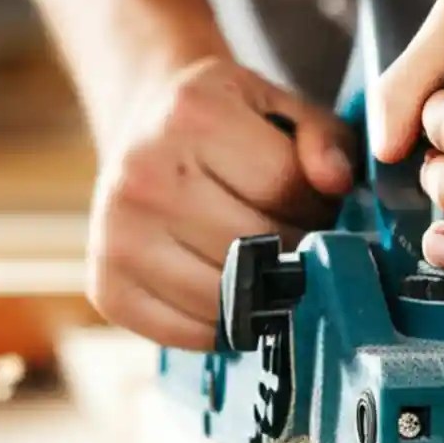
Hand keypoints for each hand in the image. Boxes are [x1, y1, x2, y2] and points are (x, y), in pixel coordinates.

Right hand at [89, 57, 354, 348]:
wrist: (143, 128)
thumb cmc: (225, 124)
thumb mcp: (281, 108)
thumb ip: (325, 138)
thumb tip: (336, 181)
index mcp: (194, 115)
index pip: (284, 188)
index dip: (318, 207)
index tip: (316, 207)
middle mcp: (143, 174)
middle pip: (253, 249)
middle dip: (292, 254)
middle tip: (293, 242)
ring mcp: (117, 236)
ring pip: (224, 299)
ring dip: (260, 297)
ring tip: (263, 268)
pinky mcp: (107, 288)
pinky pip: (188, 334)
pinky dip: (222, 326)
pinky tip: (228, 293)